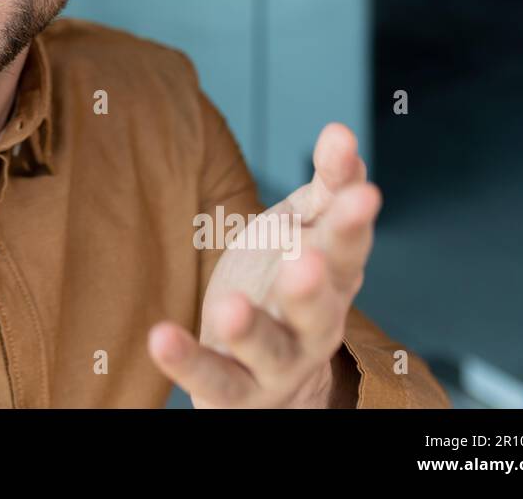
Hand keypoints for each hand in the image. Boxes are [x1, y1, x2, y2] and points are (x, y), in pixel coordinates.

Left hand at [147, 123, 378, 407]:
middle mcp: (313, 328)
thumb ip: (327, 186)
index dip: (353, 222)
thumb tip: (340, 131)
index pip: (348, 250)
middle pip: (320, 310)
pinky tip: (160, 336)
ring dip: (252, 329)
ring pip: (270, 350)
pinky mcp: (234, 390)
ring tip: (230, 305)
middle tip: (307, 259)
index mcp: (334, 282)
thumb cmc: (286, 283)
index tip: (362, 191)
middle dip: (313, 285)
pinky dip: (186, 360)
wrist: (274, 378)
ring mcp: (275, 363)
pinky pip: (211, 377)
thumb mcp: (307, 232)